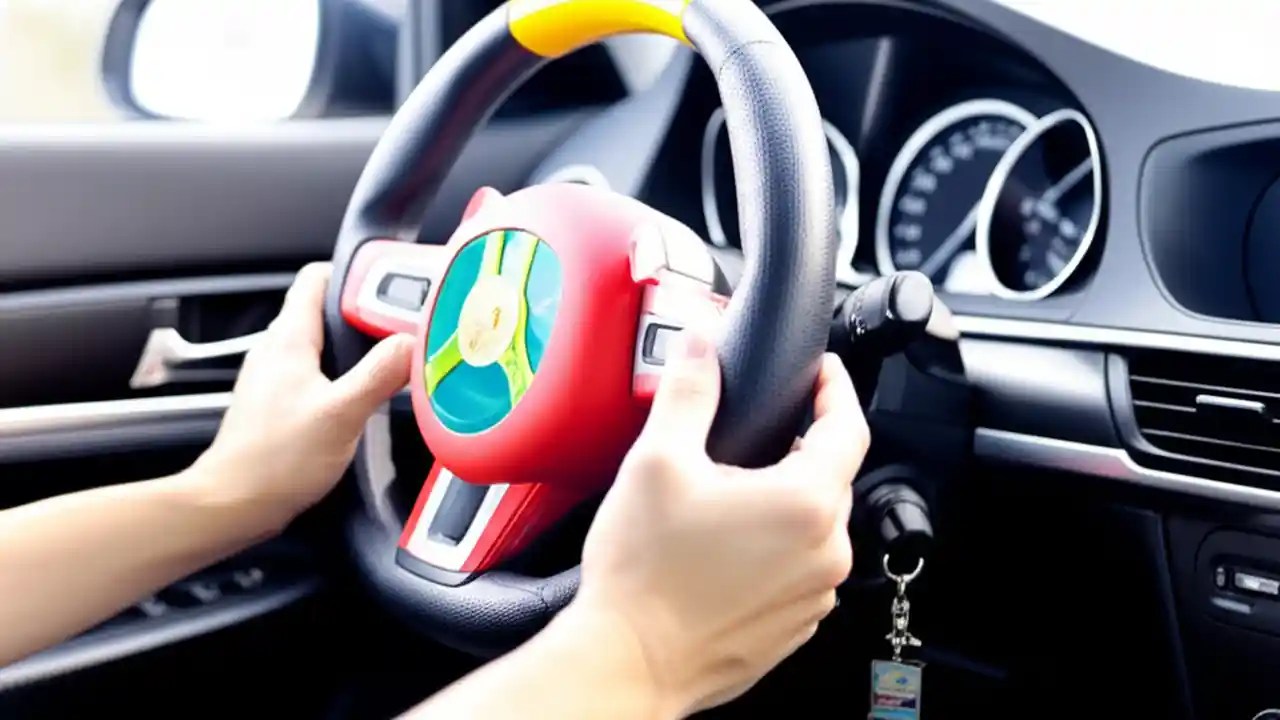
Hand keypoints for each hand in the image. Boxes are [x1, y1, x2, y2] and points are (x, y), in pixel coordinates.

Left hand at [189, 263, 413, 529]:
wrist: (234, 504)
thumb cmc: (275, 461)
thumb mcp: (340, 414)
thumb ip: (378, 374)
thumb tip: (410, 343)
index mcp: (288, 340)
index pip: (318, 279)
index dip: (355, 276)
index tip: (391, 290)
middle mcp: (277, 351)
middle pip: (327, 312)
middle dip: (366, 317)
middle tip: (403, 332)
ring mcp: (276, 377)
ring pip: (323, 345)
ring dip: (356, 351)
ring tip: (390, 366)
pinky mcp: (280, 403)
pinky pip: (317, 374)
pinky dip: (343, 378)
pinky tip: (362, 401)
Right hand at [566, 330, 868, 716]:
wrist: (627, 663)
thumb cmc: (644, 574)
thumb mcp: (658, 461)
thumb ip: (689, 391)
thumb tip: (702, 345)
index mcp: (806, 504)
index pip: (849, 425)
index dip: (836, 388)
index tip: (821, 372)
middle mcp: (824, 554)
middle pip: (831, 476)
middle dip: (800, 446)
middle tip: (755, 431)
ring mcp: (813, 596)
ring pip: (814, 526)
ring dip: (785, 502)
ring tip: (728, 496)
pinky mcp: (792, 627)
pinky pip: (798, 570)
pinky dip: (775, 549)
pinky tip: (725, 547)